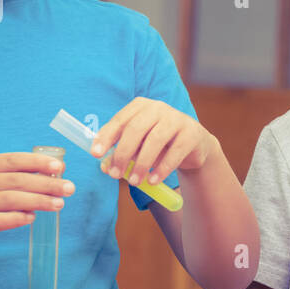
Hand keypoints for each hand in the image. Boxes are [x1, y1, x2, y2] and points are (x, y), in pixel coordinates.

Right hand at [0, 152, 74, 257]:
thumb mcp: (2, 184)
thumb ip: (25, 176)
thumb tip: (60, 171)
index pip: (15, 160)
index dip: (38, 163)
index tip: (60, 167)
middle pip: (17, 180)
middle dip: (47, 184)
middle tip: (69, 188)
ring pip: (12, 199)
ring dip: (39, 201)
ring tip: (59, 204)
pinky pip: (2, 220)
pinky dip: (20, 218)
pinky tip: (32, 217)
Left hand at [91, 97, 219, 186]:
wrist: (193, 147)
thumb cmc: (160, 145)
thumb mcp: (138, 147)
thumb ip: (121, 153)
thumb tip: (105, 166)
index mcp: (141, 106)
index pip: (120, 120)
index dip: (106, 137)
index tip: (95, 154)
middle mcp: (158, 108)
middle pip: (136, 129)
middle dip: (122, 153)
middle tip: (115, 175)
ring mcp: (177, 119)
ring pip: (155, 140)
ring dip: (142, 164)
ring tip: (134, 182)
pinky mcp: (191, 133)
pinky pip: (175, 152)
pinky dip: (162, 168)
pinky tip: (153, 180)